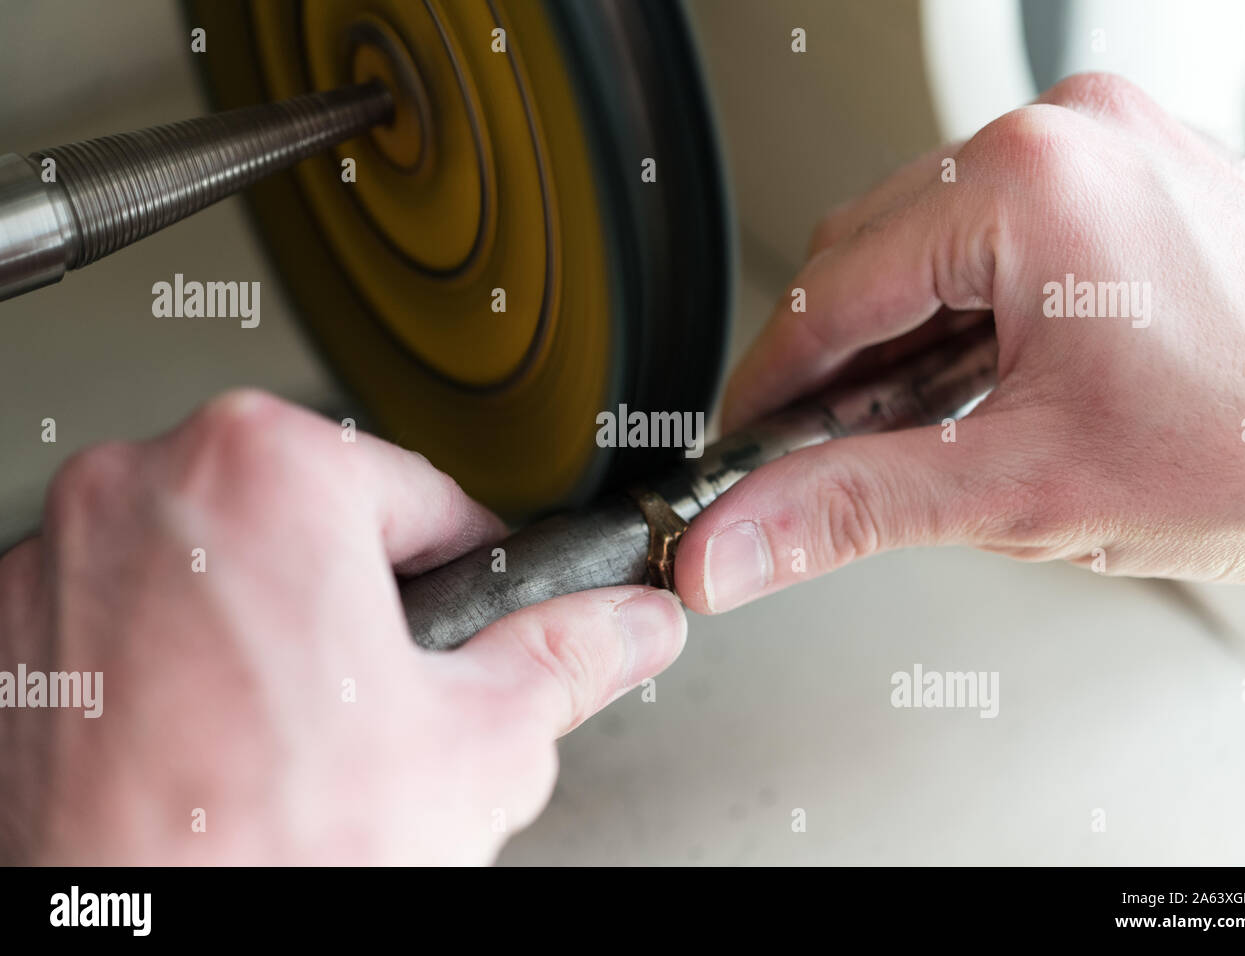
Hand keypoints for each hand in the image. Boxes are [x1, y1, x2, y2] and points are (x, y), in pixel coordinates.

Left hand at [0, 389, 686, 863]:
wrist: (150, 946)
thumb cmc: (279, 856)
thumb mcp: (480, 740)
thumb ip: (566, 654)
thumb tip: (626, 624)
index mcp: (265, 468)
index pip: (422, 494)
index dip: (465, 573)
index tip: (463, 620)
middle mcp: (141, 486)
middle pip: (314, 523)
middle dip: (361, 604)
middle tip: (379, 699)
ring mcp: (57, 561)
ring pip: (222, 564)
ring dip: (272, 629)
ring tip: (298, 727)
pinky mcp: (11, 635)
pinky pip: (135, 612)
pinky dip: (181, 660)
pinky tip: (217, 738)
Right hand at [674, 72, 1244, 614]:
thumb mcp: (1027, 489)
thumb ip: (854, 508)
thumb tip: (735, 541)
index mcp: (1029, 185)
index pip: (827, 290)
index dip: (766, 384)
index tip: (736, 443)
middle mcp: (1063, 135)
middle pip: (866, 255)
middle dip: (831, 366)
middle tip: (810, 457)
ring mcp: (1101, 145)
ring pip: (922, 243)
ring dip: (894, 342)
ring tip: (905, 432)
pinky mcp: (1124, 173)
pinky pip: (990, 233)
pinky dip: (957, 315)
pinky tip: (964, 386)